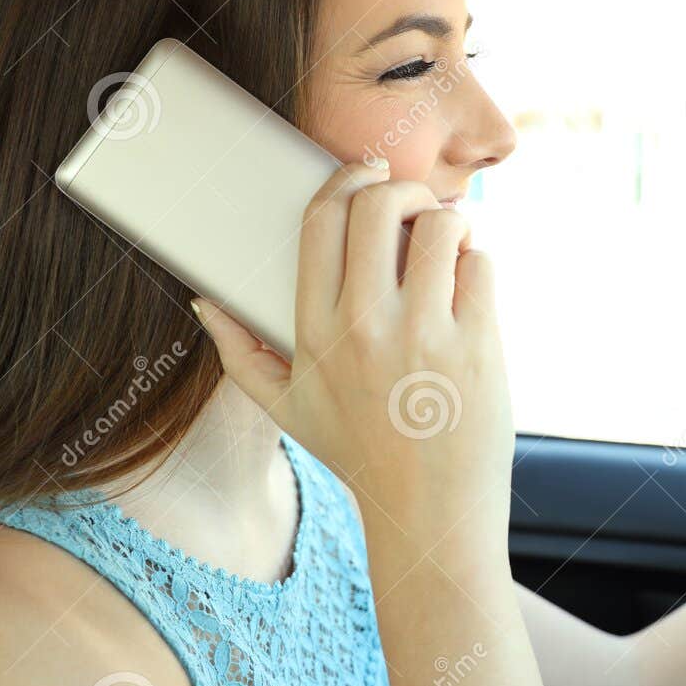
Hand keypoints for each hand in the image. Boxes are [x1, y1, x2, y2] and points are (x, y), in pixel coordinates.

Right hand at [193, 160, 513, 577]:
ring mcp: (423, 336)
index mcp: (314, 332)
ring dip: (452, 223)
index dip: (344, 180)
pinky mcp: (476, 347)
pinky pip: (481, 265)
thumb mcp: (288, 411)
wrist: (428, 514)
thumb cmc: (360, 455)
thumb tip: (204, 300)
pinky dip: (480, 266)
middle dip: (404, 188)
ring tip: (451, 246)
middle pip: (380, 205)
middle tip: (418, 206)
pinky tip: (472, 290)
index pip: (320, 221)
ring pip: (442, 226)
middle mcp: (364, 327)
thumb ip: (240, 355)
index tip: (366, 171)